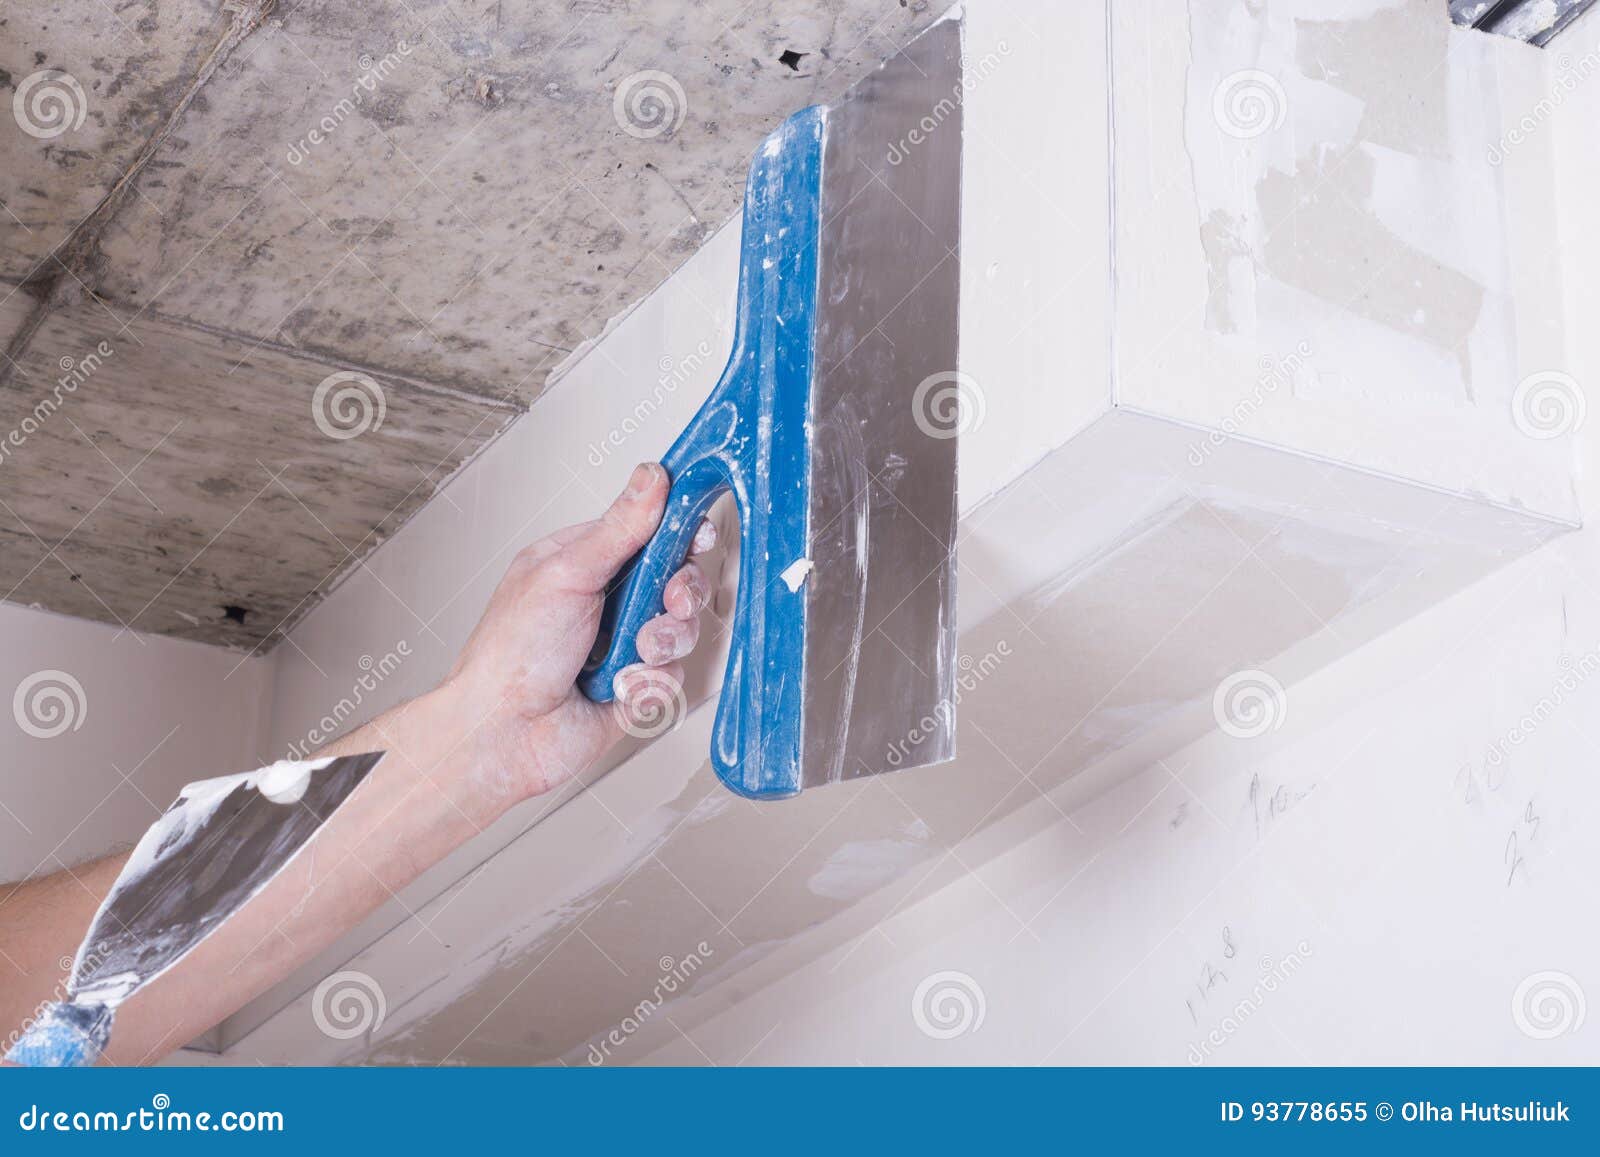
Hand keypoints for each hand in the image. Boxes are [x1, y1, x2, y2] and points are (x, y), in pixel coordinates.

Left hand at [441, 462, 716, 800]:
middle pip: (679, 578)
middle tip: (668, 601)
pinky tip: (620, 687)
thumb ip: (619, 528)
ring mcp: (624, 644)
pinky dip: (651, 683)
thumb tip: (652, 477)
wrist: (503, 735)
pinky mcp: (638, 686)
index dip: (680, 533)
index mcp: (584, 562)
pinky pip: (674, 676)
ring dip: (665, 641)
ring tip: (635, 653)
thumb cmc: (511, 655)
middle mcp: (608, 601)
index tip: (695, 539)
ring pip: (684, 628)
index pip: (649, 531)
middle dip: (681, 592)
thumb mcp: (566, 574)